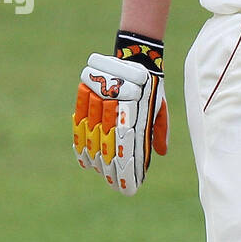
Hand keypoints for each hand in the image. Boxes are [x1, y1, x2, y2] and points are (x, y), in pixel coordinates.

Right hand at [73, 48, 168, 194]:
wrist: (135, 56)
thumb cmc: (151, 87)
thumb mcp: (160, 107)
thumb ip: (159, 129)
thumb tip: (160, 153)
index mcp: (137, 110)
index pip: (129, 146)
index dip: (126, 168)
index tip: (128, 185)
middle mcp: (117, 105)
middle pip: (109, 143)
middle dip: (110, 167)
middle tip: (113, 183)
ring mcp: (100, 98)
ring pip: (92, 134)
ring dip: (94, 157)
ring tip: (99, 173)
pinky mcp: (87, 91)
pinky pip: (79, 120)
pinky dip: (80, 141)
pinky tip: (84, 158)